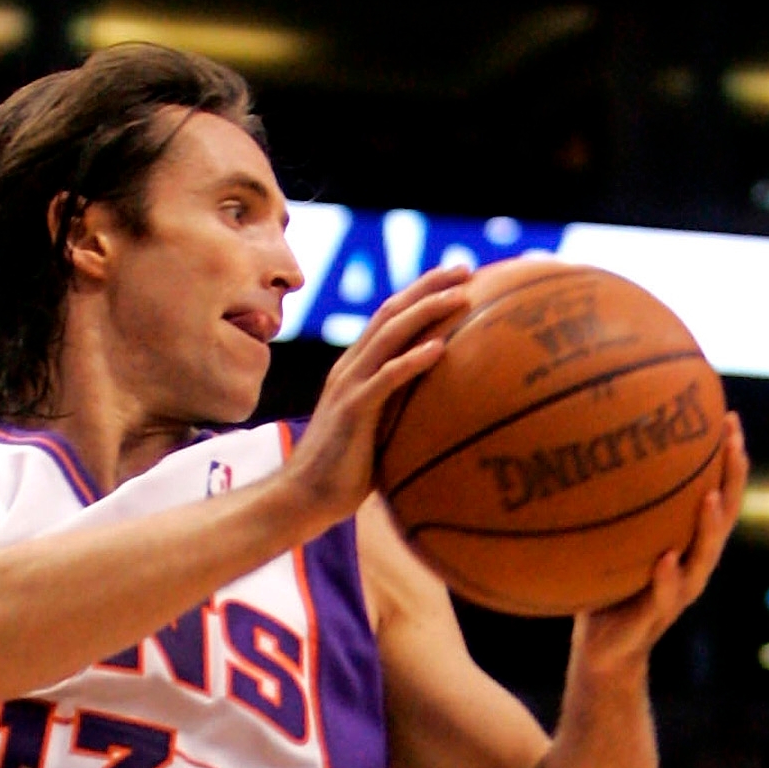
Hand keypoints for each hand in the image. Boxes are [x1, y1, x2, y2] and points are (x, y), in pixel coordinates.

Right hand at [283, 265, 476, 533]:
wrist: (302, 498)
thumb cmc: (342, 476)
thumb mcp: (376, 435)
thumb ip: (400, 414)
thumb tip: (441, 417)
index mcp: (355, 369)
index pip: (389, 318)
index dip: (421, 293)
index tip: (456, 279)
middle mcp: (350, 368)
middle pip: (392, 312)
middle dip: (429, 286)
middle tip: (466, 269)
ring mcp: (349, 386)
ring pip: (390, 335)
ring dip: (427, 311)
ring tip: (462, 297)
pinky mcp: (352, 411)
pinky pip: (386, 379)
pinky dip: (413, 360)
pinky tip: (440, 349)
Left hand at [569, 413, 749, 695]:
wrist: (602, 650)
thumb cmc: (606, 586)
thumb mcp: (613, 541)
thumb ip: (613, 505)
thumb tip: (586, 447)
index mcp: (689, 542)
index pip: (718, 492)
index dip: (728, 459)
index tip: (729, 417)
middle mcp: (693, 564)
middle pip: (724, 516)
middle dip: (732, 479)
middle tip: (733, 443)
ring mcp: (678, 593)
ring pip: (703, 558)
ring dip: (708, 528)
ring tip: (709, 499)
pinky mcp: (654, 619)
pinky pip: (663, 597)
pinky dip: (666, 579)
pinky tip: (665, 560)